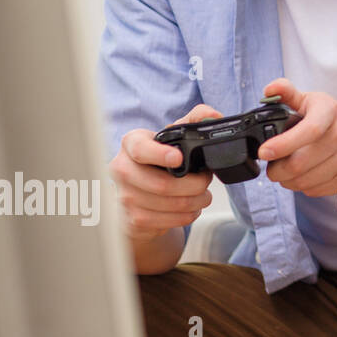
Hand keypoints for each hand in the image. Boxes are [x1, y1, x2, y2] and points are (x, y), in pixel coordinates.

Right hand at [109, 103, 217, 242]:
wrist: (138, 191)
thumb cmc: (158, 159)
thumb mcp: (172, 135)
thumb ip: (194, 119)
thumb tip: (214, 115)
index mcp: (131, 144)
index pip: (141, 149)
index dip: (160, 154)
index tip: (179, 158)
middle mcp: (122, 170)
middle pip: (162, 184)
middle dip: (195, 184)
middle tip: (206, 181)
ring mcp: (124, 197)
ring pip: (168, 204)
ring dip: (196, 201)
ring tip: (203, 195)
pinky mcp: (132, 219)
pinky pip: (166, 221)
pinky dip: (187, 215)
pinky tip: (191, 208)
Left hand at [257, 78, 336, 195]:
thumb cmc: (335, 122)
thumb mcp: (312, 102)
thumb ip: (288, 94)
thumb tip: (270, 89)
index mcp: (331, 110)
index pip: (309, 129)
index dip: (283, 144)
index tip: (264, 152)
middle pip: (301, 162)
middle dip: (278, 170)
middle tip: (273, 168)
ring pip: (306, 180)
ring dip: (289, 181)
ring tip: (288, 173)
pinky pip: (317, 190)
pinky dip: (304, 187)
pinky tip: (306, 177)